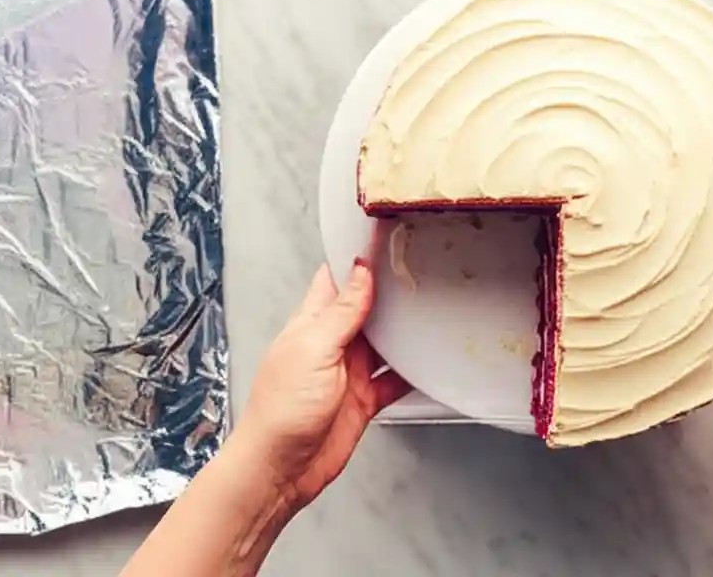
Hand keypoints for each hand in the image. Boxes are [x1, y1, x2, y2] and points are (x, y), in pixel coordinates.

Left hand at [228, 259, 409, 510]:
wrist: (280, 471)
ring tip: (432, 313)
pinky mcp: (363, 399)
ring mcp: (348, 372)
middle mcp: (331, 344)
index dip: (358, 260)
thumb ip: (341, 312)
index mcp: (311, 324)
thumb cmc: (280, 412)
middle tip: (422, 273)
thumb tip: (360, 272)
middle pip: (367, 308)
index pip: (336, 279)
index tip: (386, 241)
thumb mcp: (313, 350)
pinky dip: (413, 374)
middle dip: (391, 293)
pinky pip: (395, 380)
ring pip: (385, 342)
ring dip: (406, 332)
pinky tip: (428, 366)